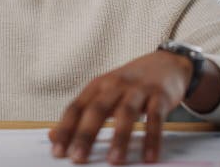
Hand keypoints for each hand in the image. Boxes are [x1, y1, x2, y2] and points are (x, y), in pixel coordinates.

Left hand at [49, 51, 192, 164]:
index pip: (76, 107)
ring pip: (126, 113)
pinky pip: (155, 118)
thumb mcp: (104, 93)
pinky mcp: (160, 95)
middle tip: (78, 158)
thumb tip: (52, 136)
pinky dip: (152, 138)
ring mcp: (138, 89)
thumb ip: (81, 113)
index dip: (65, 129)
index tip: (57, 151)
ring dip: (119, 138)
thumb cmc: (130, 83)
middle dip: (86, 135)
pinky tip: (148, 157)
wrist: (166, 63)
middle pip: (97, 109)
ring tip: (114, 161)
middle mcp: (115, 85)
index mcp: (98, 85)